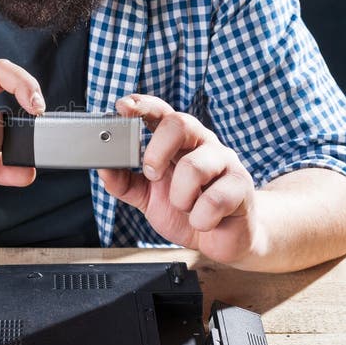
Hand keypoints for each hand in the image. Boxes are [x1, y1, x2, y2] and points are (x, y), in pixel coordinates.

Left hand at [98, 95, 260, 264]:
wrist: (224, 238)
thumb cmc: (187, 211)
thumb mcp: (148, 197)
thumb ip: (125, 183)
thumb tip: (104, 169)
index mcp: (177, 142)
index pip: (160, 112)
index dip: (141, 105)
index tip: (122, 107)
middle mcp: (201, 144)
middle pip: (179, 123)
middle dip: (157, 151)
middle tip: (152, 175)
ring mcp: (224, 161)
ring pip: (195, 165)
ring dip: (180, 197)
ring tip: (185, 208)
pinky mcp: (241, 185)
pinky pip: (215, 199)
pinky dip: (201, 219)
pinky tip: (204, 220)